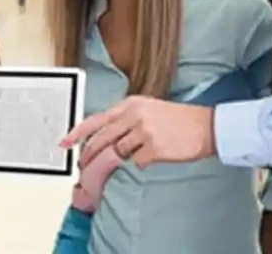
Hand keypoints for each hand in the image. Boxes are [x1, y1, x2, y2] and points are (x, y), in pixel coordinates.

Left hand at [59, 96, 215, 168]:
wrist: (207, 126)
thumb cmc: (179, 119)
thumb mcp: (149, 109)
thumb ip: (126, 119)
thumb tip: (105, 136)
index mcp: (131, 104)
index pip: (97, 119)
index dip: (78, 133)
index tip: (65, 142)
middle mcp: (134, 115)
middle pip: (102, 140)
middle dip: (90, 156)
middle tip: (84, 167)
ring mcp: (144, 132)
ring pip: (119, 153)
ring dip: (119, 161)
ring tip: (125, 162)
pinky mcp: (154, 148)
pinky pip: (137, 163)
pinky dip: (141, 164)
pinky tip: (153, 158)